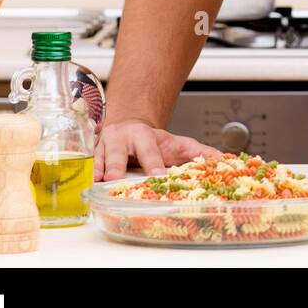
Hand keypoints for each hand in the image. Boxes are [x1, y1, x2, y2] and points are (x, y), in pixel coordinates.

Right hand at [94, 118, 222, 181]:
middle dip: (117, 164)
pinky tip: (81, 183)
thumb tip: (225, 160)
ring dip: (96, 169)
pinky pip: (84, 164)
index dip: (154, 163)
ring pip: (97, 156)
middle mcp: (122, 139)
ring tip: (95, 181)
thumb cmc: (154, 141)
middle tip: (114, 177)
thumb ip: (200, 152)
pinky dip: (83, 173)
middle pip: (119, 151)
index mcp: (145, 136)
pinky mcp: (90, 156)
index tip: (158, 175)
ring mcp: (103, 147)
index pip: (150, 150)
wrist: (129, 124)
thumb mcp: (178, 144)